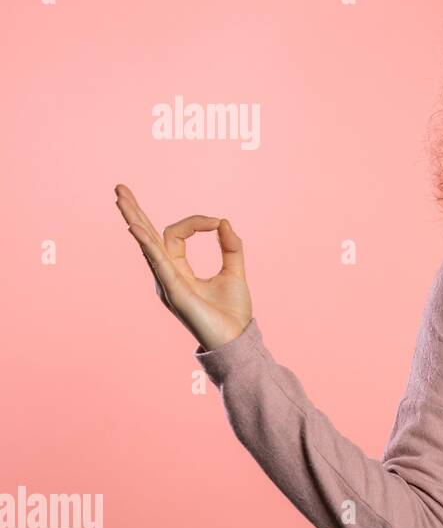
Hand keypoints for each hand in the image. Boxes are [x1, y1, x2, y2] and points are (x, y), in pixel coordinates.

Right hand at [114, 183, 252, 351]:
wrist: (237, 339)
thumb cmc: (232, 312)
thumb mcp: (234, 272)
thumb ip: (230, 247)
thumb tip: (224, 221)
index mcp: (179, 269)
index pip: (177, 234)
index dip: (196, 222)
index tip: (217, 223)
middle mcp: (167, 274)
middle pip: (147, 237)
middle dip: (135, 212)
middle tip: (120, 188)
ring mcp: (167, 282)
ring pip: (147, 245)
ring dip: (135, 220)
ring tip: (121, 198)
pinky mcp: (174, 291)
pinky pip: (158, 263)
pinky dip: (148, 244)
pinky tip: (136, 227)